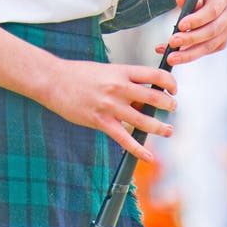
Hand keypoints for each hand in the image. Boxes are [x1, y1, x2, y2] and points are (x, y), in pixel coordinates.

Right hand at [43, 59, 176, 161]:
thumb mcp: (105, 71)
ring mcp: (110, 105)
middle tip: (173, 108)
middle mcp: (119, 87)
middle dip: (169, 105)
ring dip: (160, 127)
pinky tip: (149, 156)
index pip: (154, 74)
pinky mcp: (100, 121)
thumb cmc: (79, 74)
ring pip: (143, 120)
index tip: (173, 89)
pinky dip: (139, 149)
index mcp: (121, 71)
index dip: (169, 82)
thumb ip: (124, 82)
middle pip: (154, 97)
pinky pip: (124, 139)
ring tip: (168, 130)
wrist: (53, 80)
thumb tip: (142, 97)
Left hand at [156, 0, 226, 65]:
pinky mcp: (223, 42)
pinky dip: (191, 54)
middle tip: (172, 42)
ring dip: (189, 53)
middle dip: (190, 38)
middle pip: (211, 31)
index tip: (180, 25)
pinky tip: (175, 55)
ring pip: (210, 45)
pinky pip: (207, 51)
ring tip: (172, 57)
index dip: (196, 20)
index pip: (212, 11)